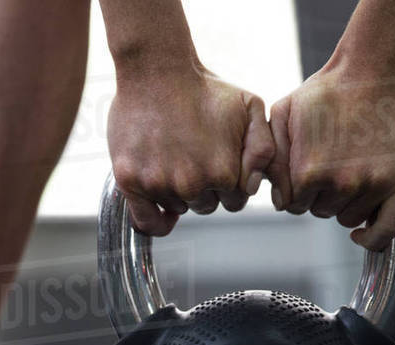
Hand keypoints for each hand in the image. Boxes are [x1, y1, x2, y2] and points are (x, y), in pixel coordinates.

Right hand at [108, 67, 275, 235]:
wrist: (157, 70)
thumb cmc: (203, 89)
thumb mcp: (250, 108)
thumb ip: (263, 148)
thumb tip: (253, 187)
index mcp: (222, 172)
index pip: (235, 201)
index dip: (230, 184)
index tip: (219, 163)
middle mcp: (191, 184)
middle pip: (207, 207)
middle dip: (206, 188)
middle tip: (195, 156)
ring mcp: (158, 184)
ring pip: (179, 209)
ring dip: (180, 193)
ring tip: (175, 158)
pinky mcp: (130, 182)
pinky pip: (146, 223)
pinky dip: (158, 222)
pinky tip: (164, 212)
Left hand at [267, 64, 394, 250]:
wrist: (375, 69)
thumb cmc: (327, 90)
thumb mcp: (283, 114)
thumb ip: (271, 156)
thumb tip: (274, 196)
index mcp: (309, 172)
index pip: (291, 205)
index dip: (295, 191)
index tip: (304, 174)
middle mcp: (341, 184)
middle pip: (319, 211)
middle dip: (319, 195)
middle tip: (330, 164)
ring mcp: (372, 186)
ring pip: (347, 219)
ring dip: (344, 204)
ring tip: (349, 172)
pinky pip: (384, 231)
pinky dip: (371, 239)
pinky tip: (360, 234)